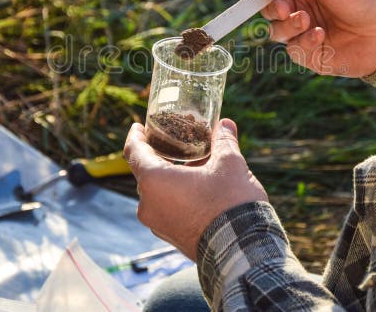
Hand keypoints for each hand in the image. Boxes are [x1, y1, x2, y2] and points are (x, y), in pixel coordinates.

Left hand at [123, 118, 267, 260]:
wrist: (241, 250)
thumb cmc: (231, 203)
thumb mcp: (230, 164)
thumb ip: (224, 141)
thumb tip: (225, 124)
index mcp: (153, 180)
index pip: (134, 151)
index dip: (135, 135)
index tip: (139, 127)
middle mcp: (147, 204)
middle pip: (146, 171)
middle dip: (160, 156)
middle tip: (175, 142)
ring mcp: (157, 224)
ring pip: (157, 192)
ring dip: (170, 178)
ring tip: (192, 166)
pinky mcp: (170, 237)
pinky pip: (165, 209)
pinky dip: (175, 196)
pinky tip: (196, 190)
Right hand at [252, 0, 375, 76]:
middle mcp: (299, 7)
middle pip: (266, 9)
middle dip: (273, 8)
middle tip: (287, 7)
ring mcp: (303, 32)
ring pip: (275, 32)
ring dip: (287, 26)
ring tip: (307, 21)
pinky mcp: (311, 55)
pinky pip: (293, 50)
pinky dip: (303, 42)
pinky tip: (321, 36)